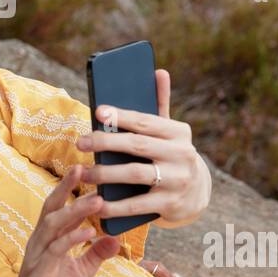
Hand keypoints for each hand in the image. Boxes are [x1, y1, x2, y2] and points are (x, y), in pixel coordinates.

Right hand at [0, 165, 119, 276]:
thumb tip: (116, 238)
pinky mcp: (40, 272)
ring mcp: (38, 255)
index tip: (84, 169)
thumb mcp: (80, 273)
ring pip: (55, 225)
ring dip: (76, 210)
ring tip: (97, 199)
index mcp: (48, 239)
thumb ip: (95, 254)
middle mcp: (40, 241)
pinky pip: (56, 250)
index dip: (69, 188)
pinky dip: (73, 238)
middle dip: (67, 187)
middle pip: (52, 207)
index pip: (59, 207)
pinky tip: (90, 231)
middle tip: (84, 168)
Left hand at [75, 68, 211, 228]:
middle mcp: (182, 154)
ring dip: (105, 174)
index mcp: (179, 132)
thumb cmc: (171, 155)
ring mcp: (177, 180)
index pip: (145, 121)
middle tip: (81, 142)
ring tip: (83, 172)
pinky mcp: (170, 204)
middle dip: (105, 143)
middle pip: (136, 145)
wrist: (196, 194)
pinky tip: (97, 203)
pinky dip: (115, 205)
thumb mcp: (170, 131)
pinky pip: (137, 205)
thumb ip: (160, 104)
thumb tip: (158, 70)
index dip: (121, 116)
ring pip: (134, 174)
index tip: (98, 112)